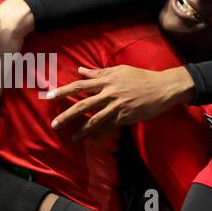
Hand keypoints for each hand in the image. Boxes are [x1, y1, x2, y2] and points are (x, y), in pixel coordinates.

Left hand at [45, 64, 192, 140]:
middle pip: (83, 104)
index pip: (80, 85)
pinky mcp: (125, 116)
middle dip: (67, 115)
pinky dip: (99, 135)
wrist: (162, 87)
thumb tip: (79, 70)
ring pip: (95, 119)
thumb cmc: (140, 77)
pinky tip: (91, 140)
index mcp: (106, 80)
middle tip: (55, 124)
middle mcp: (109, 92)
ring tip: (72, 137)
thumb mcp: (119, 70)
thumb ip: (98, 72)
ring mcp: (117, 105)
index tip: (49, 96)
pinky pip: (109, 127)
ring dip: (82, 130)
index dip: (63, 91)